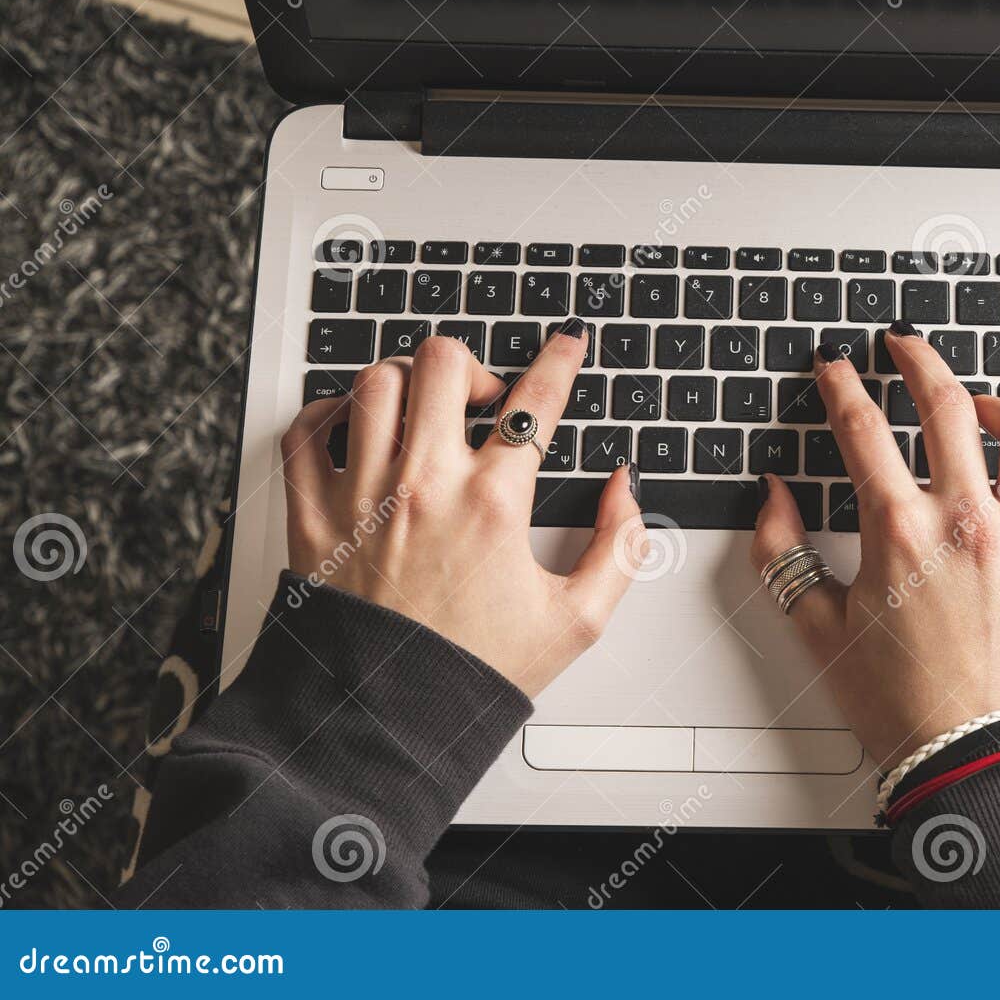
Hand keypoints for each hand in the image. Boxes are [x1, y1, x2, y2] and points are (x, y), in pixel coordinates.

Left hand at [278, 323, 644, 697]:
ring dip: (406, 382)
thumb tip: (623, 488)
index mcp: (493, 504)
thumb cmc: (474, 672)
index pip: (537, 400)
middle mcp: (424, 485)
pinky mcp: (311, 515)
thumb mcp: (579, 620)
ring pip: (375, 383)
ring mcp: (360, 495)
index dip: (561, 359)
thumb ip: (620, 546)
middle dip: (473, 364)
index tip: (566, 344)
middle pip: (443, 363)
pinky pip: (306, 430)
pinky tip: (356, 428)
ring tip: (422, 409)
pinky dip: (329, 413)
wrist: (388, 724)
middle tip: (484, 396)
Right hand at [751, 325, 999, 766]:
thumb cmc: (905, 706)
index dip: (841, 384)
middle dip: (916, 359)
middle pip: (944, 403)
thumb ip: (781, 553)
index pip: (861, 426)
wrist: (982, 763)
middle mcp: (968, 519)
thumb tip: (773, 497)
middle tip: (903, 346)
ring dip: (995, 401)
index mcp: (899, 530)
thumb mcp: (817, 630)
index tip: (836, 368)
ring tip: (977, 401)